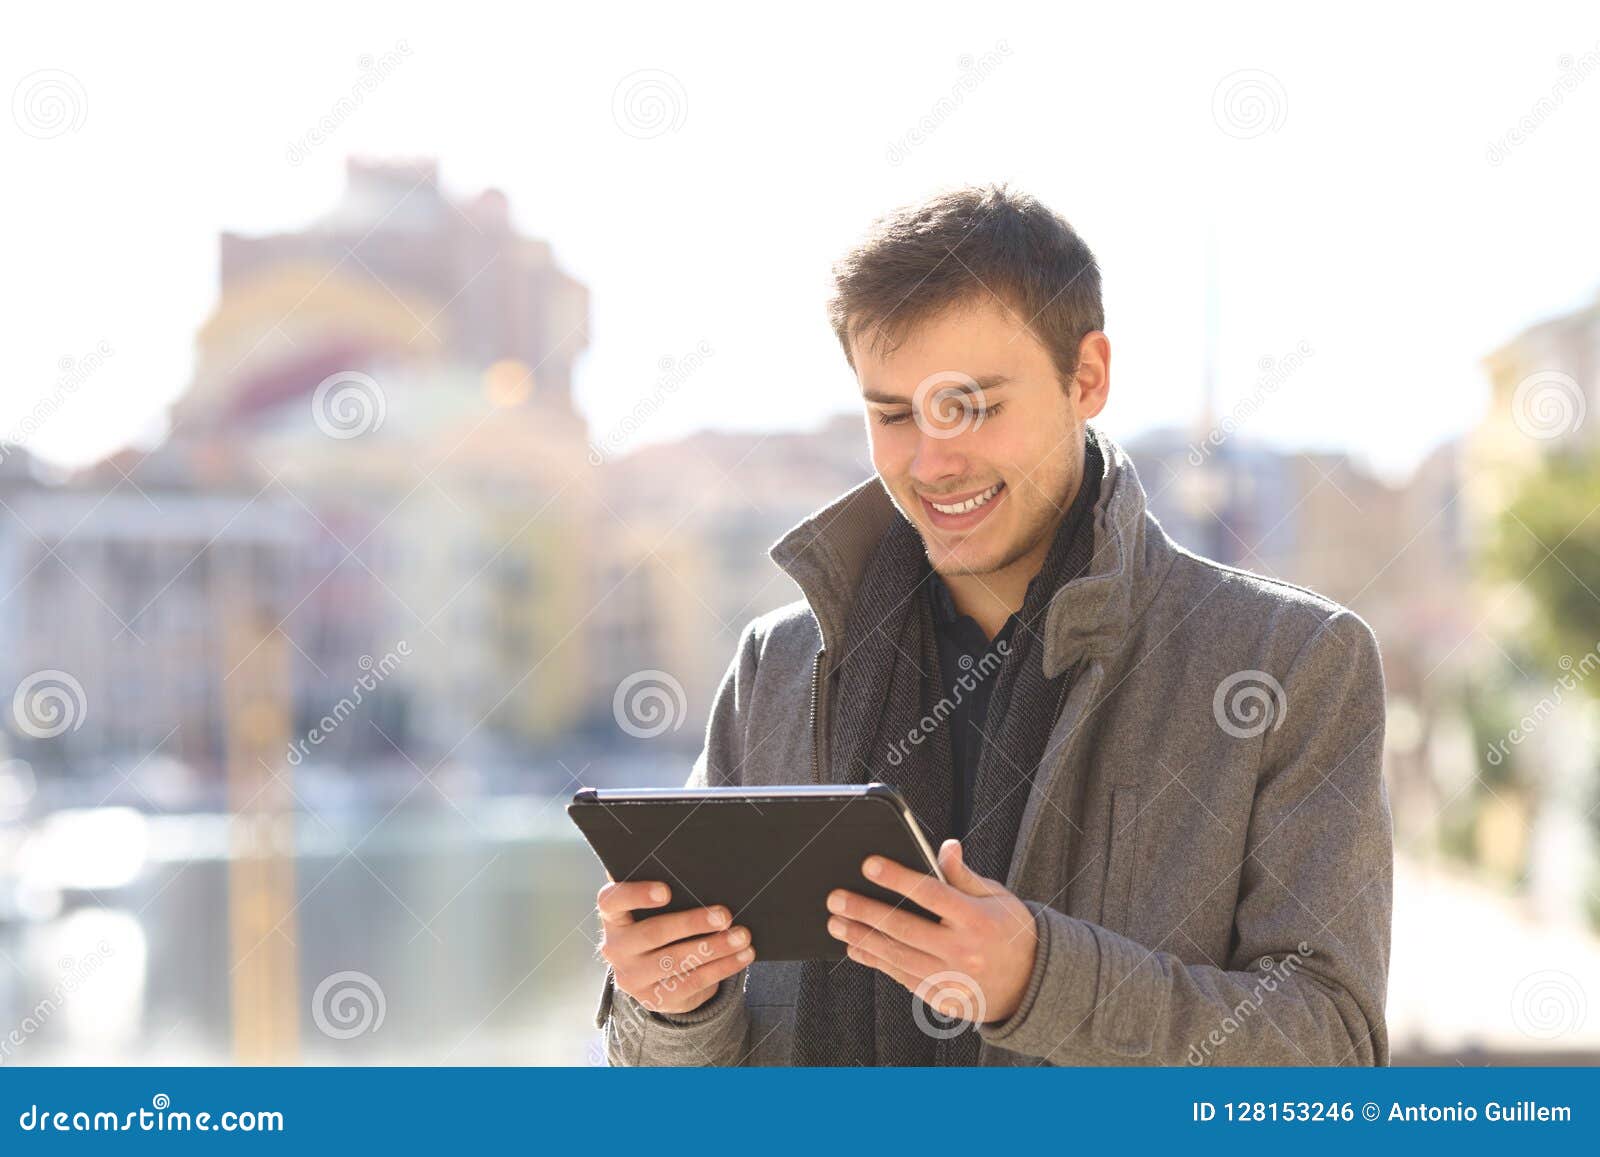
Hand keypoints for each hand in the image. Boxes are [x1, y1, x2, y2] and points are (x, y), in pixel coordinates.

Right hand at [596, 879, 754, 1014]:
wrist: (654, 976)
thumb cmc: (659, 924)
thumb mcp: (652, 909)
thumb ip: (660, 890)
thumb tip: (694, 866)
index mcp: (612, 917)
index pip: (612, 901)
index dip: (636, 894)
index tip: (667, 891)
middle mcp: (615, 948)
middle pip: (653, 933)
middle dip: (692, 923)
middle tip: (725, 915)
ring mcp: (632, 977)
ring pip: (676, 961)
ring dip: (714, 947)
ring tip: (742, 936)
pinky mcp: (655, 998)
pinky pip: (692, 982)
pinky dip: (722, 967)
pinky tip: (743, 955)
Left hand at [825, 838, 1037, 1023]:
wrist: (1030, 984)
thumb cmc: (1009, 931)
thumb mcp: (996, 896)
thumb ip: (964, 875)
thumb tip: (945, 846)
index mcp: (976, 918)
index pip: (931, 894)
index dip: (898, 878)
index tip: (868, 865)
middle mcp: (963, 950)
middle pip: (904, 928)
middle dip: (865, 911)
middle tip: (836, 898)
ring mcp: (951, 978)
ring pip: (897, 957)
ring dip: (862, 938)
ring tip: (836, 923)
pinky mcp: (942, 998)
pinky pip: (902, 978)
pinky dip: (876, 962)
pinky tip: (856, 947)